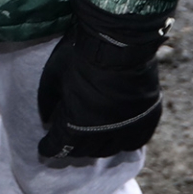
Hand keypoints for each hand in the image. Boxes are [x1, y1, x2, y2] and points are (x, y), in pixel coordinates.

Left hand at [36, 0, 169, 159]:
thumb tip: (46, 118)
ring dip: (98, 145)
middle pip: (85, 151)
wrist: (120, 41)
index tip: (45, 146)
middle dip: (73, 146)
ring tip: (93, 137)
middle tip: (69, 139)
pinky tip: (119, 132)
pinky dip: (125, 140)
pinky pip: (136, 142)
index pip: (58, 146)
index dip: (49, 147)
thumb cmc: (82, 56)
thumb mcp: (53, 75)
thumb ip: (47, 100)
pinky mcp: (147, 119)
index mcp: (75, 125)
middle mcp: (102, 134)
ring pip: (110, 149)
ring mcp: (127, 128)